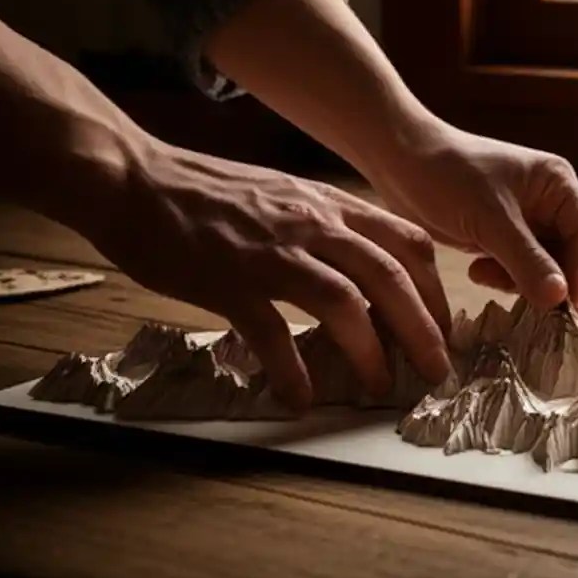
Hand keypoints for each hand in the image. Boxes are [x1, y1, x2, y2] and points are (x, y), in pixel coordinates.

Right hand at [84, 141, 454, 410]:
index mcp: (328, 203)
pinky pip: (272, 333)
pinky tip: (301, 398)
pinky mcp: (228, 280)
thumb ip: (327, 222)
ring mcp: (271, 252)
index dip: (434, 288)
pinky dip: (292, 370)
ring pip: (344, 303)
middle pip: (390, 277)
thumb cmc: (208, 192)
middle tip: (436, 370)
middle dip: (423, 329)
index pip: (406, 241)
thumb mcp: (286, 193)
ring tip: (380, 386)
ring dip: (370, 351)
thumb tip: (364, 262)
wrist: (135, 178)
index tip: (442, 324)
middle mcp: (311, 224)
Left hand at [360, 117, 577, 311]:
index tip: (563, 307)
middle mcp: (553, 200)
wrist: (399, 162)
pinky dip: (510, 279)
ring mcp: (532, 219)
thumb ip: (527, 260)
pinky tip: (479, 271)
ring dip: (532, 281)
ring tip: (491, 277)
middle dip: (568, 280)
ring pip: (556, 264)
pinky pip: (527, 268)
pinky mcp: (508, 236)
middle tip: (544, 307)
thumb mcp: (488, 219)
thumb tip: (561, 299)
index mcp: (559, 184)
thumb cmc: (445, 176)